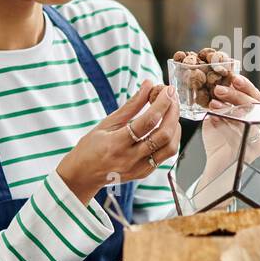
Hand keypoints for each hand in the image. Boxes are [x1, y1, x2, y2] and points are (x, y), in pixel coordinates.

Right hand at [57, 79, 179, 205]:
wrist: (83, 175)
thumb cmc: (91, 148)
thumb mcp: (107, 123)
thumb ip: (131, 105)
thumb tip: (148, 85)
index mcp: (117, 144)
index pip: (147, 122)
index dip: (162, 104)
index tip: (167, 90)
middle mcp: (130, 159)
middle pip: (163, 135)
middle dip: (173, 112)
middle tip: (172, 98)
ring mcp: (139, 169)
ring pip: (170, 148)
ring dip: (176, 127)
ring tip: (171, 112)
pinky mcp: (145, 173)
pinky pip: (165, 156)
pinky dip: (170, 139)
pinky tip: (167, 127)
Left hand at [203, 72, 259, 167]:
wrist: (217, 164)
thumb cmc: (220, 140)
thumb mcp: (218, 116)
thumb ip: (221, 102)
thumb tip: (219, 85)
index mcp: (256, 114)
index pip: (256, 96)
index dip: (246, 86)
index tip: (234, 78)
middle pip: (256, 105)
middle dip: (236, 95)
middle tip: (220, 89)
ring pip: (252, 117)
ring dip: (231, 108)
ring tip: (214, 102)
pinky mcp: (257, 148)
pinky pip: (246, 133)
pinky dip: (230, 125)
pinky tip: (217, 118)